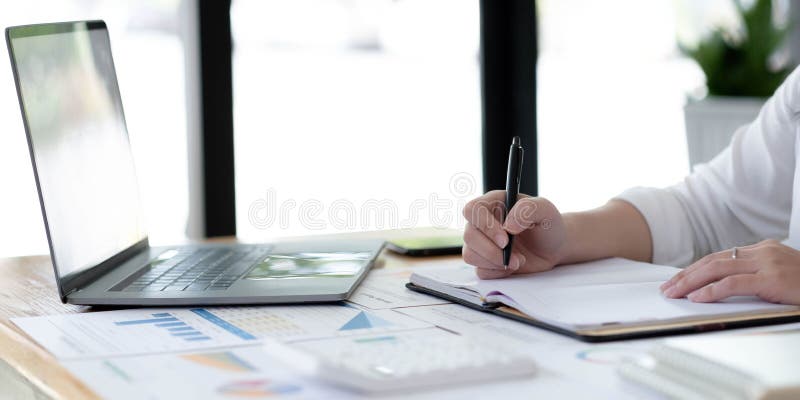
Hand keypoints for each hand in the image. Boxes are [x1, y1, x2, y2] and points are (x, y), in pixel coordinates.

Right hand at [462, 190, 565, 278]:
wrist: (553, 248)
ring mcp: (481, 242)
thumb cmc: (548, 225)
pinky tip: (513, 266)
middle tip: (516, 258)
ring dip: (495, 263)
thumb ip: (528, 209)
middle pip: (469, 235)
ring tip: (518, 261)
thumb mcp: (546, 210)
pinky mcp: (484, 261)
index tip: (505, 240)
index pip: (473, 209)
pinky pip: (480, 271)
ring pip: (470, 255)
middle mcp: (482, 222)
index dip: (485, 225)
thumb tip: (508, 225)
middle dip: (492, 251)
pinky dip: (497, 273)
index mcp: (493, 203)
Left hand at [660, 239, 799, 304]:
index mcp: (763, 249)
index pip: (720, 257)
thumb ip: (756, 277)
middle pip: (713, 261)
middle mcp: (762, 252)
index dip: (696, 269)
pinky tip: (697, 297)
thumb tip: (725, 287)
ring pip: (717, 269)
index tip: (678, 279)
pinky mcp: (772, 278)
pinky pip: (733, 284)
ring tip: (674, 293)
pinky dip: (711, 290)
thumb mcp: (780, 277)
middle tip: (667, 288)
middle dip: (686, 275)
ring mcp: (767, 263)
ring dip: (690, 282)